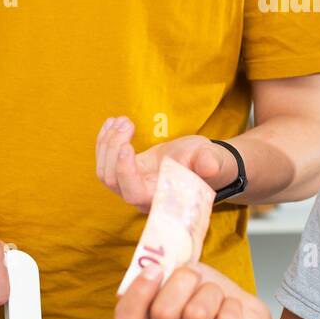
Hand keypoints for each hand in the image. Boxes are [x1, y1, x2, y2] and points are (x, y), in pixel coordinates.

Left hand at [96, 116, 235, 212]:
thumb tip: (209, 166)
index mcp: (162, 198)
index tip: (127, 146)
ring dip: (107, 143)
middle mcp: (143, 197)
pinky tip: (112, 123)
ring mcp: (133, 185)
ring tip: (122, 120)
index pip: (133, 193)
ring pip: (105, 171)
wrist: (209, 162)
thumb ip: (211, 163)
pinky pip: (107, 162)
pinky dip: (105, 141)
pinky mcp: (129, 172)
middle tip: (127, 122)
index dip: (125, 172)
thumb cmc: (214, 164)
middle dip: (113, 148)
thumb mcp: (214, 159)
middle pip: (112, 180)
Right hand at [113, 261, 274, 318]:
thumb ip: (167, 267)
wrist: (244, 317)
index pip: (126, 318)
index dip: (138, 293)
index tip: (156, 270)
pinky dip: (233, 305)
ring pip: (197, 313)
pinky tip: (230, 310)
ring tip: (216, 295)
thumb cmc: (206, 294)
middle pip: (163, 312)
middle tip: (196, 278)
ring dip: (212, 291)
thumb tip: (163, 244)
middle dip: (184, 280)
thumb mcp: (183, 276)